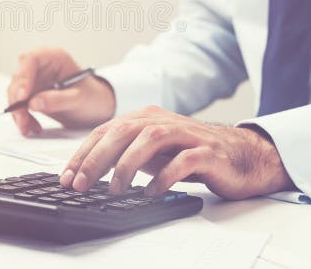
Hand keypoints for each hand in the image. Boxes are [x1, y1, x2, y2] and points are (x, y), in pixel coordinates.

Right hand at [6, 48, 115, 135]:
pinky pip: (20, 104)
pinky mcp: (32, 94)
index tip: (23, 97)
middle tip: (23, 119)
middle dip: (17, 100)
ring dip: (18, 112)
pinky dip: (23, 117)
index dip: (23, 77)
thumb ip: (58, 100)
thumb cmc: (92, 96)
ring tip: (28, 127)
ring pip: (16, 93)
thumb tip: (34, 103)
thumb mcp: (79, 98)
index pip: (30, 59)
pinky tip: (32, 127)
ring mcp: (35, 80)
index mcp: (54, 57)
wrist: (96, 107)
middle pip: (19, 78)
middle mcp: (42, 66)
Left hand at [59, 106, 293, 199]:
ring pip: (150, 139)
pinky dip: (165, 176)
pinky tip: (152, 191)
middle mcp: (164, 121)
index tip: (67, 176)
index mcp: (146, 118)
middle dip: (97, 158)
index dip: (84, 153)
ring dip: (127, 164)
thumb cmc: (193, 154)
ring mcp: (187, 134)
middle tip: (82, 183)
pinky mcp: (208, 152)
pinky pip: (183, 160)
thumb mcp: (153, 153)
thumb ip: (127, 154)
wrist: (242, 156)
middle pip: (123, 132)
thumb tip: (90, 171)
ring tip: (115, 189)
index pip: (107, 131)